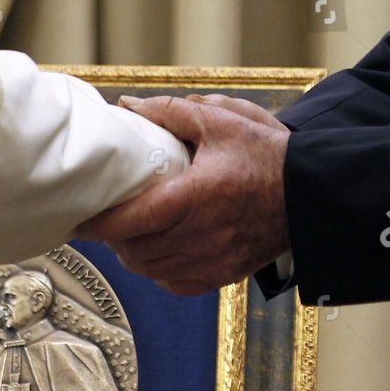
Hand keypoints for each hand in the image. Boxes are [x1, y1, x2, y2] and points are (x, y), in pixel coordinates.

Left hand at [76, 94, 289, 295]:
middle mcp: (200, 235)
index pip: (130, 220)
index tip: (79, 218)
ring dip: (134, 255)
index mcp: (193, 196)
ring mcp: (212, 260)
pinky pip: (176, 283)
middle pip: (135, 249)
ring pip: (152, 270)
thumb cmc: (266, 155)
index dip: (98, 223)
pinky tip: (159, 251)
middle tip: (105, 219)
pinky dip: (159, 271)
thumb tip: (129, 107)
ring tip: (128, 234)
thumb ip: (171, 112)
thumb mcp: (221, 121)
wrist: (310, 193)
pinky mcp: (224, 274)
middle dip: (114, 237)